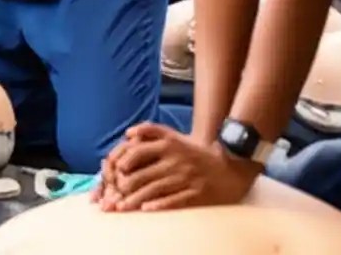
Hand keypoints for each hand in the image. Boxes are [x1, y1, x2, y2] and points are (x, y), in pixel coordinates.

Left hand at [95, 123, 260, 211]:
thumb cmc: (193, 151)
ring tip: (121, 207)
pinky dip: (159, 205)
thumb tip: (127, 134)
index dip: (121, 163)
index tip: (111, 173)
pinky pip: (175, 200)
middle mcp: (176, 159)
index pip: (137, 152)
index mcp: (168, 144)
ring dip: (135, 199)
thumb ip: (150, 130)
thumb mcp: (174, 135)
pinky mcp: (197, 193)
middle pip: (143, 174)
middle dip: (123, 187)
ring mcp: (187, 177)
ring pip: (155, 189)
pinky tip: (146, 209)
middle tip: (110, 196)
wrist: (230, 164)